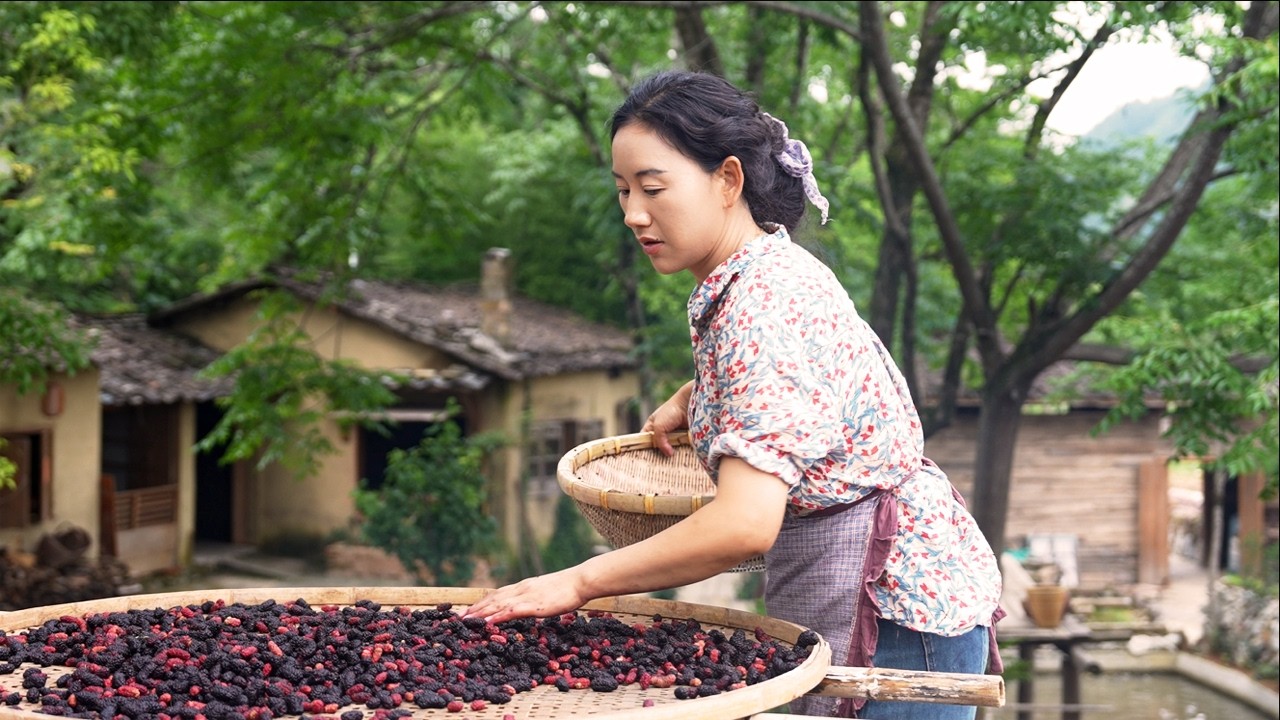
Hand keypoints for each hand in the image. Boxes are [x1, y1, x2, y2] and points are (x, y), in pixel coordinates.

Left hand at [462, 569, 585, 623]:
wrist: (580, 581)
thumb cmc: (568, 589)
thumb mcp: (547, 593)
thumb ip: (535, 598)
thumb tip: (527, 606)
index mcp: (524, 587)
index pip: (499, 594)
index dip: (483, 602)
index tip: (470, 609)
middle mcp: (521, 589)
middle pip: (493, 599)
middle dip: (476, 609)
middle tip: (459, 618)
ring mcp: (526, 596)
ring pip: (498, 604)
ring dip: (480, 613)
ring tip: (466, 620)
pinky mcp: (533, 605)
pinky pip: (511, 611)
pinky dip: (497, 616)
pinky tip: (487, 622)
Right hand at [642, 381, 692, 456]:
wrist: (690, 404)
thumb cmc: (671, 411)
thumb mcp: (659, 426)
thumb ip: (659, 441)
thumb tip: (668, 454)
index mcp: (652, 426)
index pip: (644, 440)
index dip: (644, 448)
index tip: (644, 459)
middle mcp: (662, 431)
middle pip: (657, 447)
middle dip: (658, 454)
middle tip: (658, 464)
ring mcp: (674, 435)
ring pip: (670, 449)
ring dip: (671, 454)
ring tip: (670, 463)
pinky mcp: (684, 438)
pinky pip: (681, 448)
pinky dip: (681, 452)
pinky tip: (680, 457)